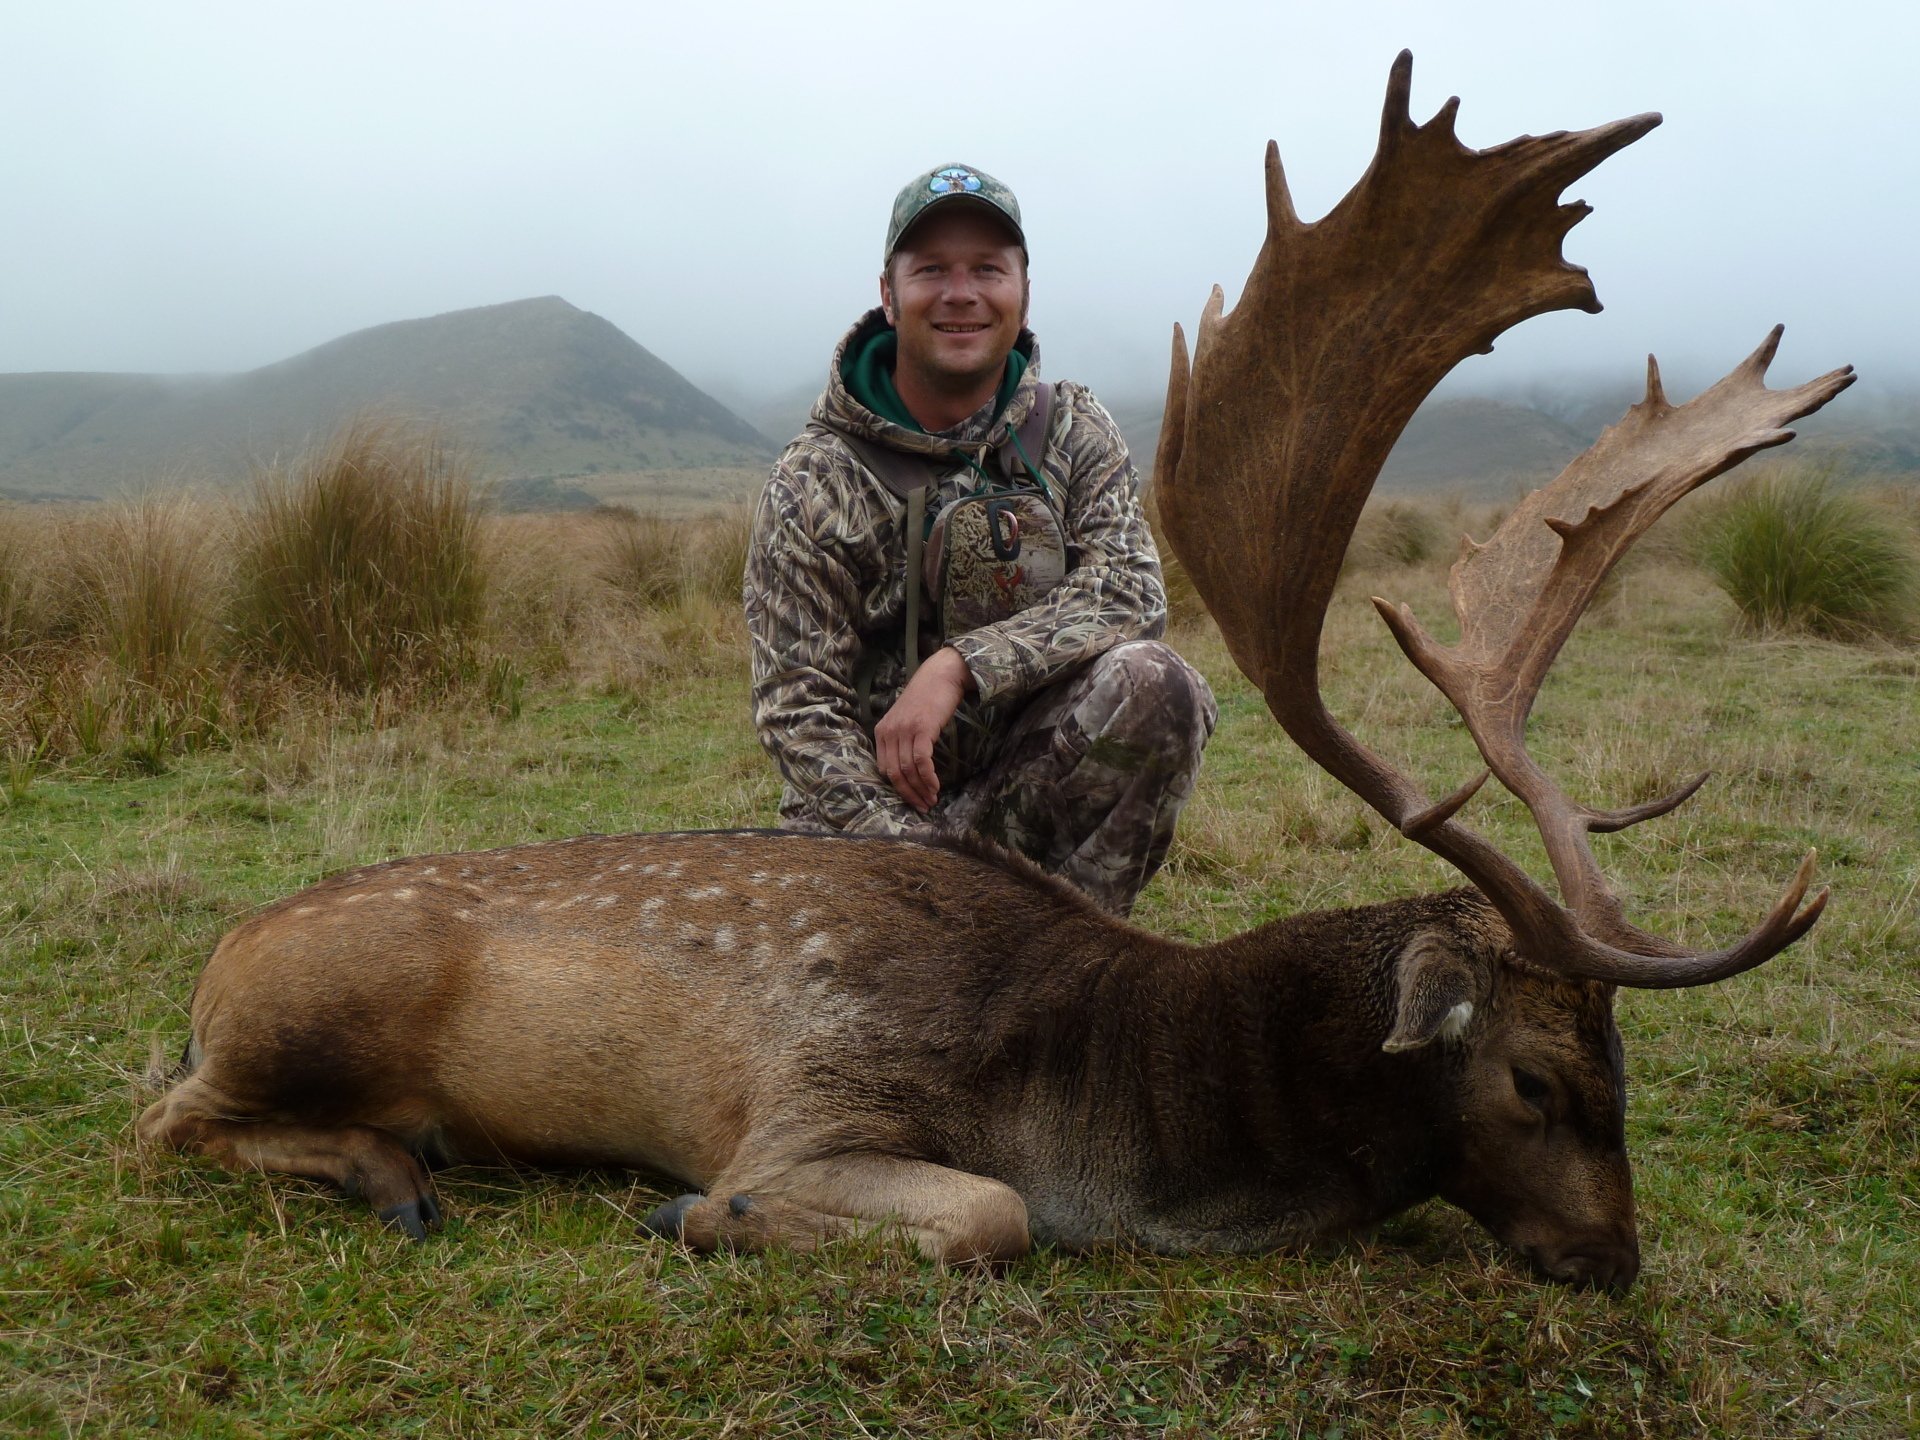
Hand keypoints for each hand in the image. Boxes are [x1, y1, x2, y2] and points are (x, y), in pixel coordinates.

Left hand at [874, 648, 973, 813]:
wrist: (941, 675)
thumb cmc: (927, 698)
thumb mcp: (905, 719)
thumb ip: (901, 740)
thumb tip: (908, 769)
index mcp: (881, 732)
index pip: (883, 769)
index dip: (898, 788)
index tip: (911, 798)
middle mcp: (889, 732)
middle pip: (894, 773)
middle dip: (909, 794)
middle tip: (923, 806)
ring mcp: (904, 730)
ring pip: (908, 770)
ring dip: (921, 789)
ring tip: (932, 799)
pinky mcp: (922, 729)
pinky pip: (922, 761)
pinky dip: (928, 777)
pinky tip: (935, 786)